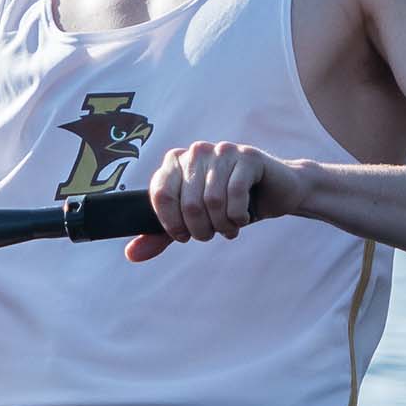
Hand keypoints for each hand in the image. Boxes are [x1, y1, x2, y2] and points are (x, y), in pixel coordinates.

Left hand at [126, 142, 309, 261]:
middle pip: (188, 204)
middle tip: (212, 233)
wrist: (274, 193)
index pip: (160, 194)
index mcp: (176, 162)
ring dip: (222, 226)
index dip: (170, 223)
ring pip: (213, 202)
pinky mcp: (247, 156)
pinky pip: (236, 195)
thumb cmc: (229, 205)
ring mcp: (222, 151)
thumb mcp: (193, 221)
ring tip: (229, 227)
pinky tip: (243, 218)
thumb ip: (163, 234)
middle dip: (201, 230)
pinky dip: (239, 217)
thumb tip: (132, 254)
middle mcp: (196, 152)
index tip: (183, 235)